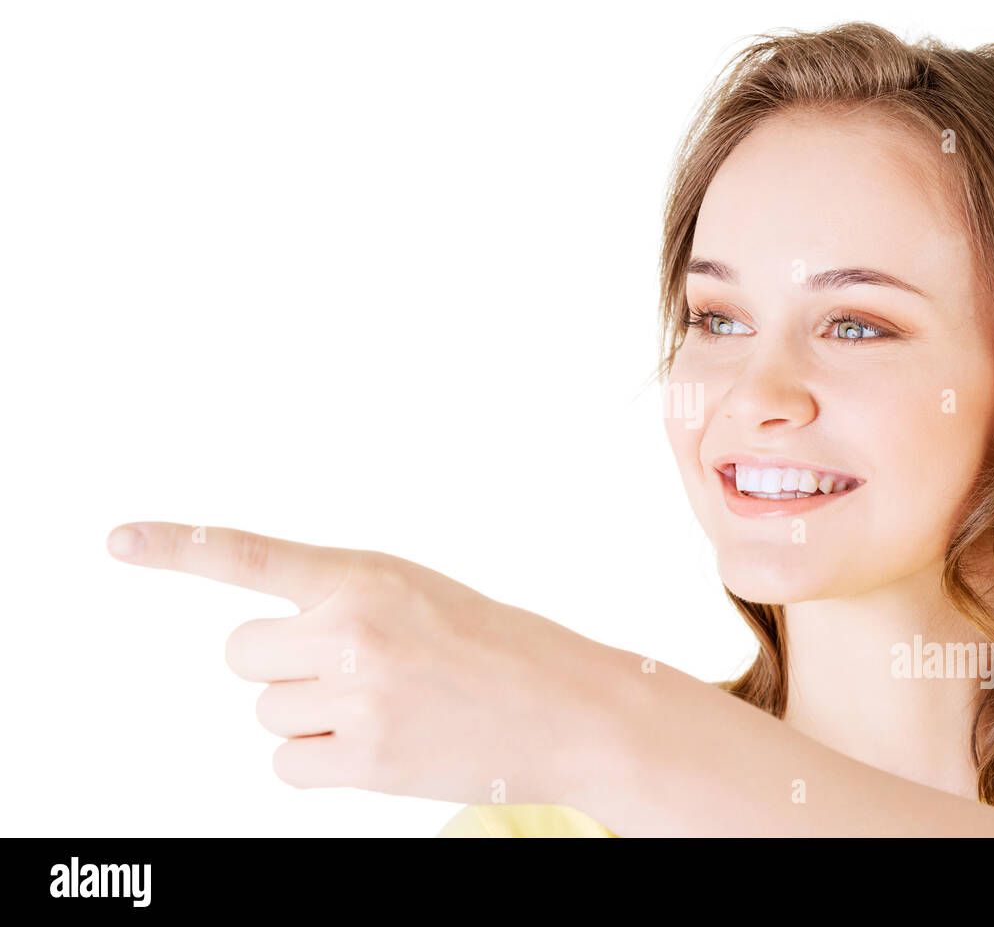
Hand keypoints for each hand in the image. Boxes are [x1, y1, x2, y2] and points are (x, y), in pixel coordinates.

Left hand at [105, 521, 629, 806]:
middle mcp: (352, 630)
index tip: (117, 542)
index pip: (252, 555)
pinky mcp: (365, 760)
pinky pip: (287, 764)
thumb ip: (340, 601)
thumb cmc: (492, 645)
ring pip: (265, 711)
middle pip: (243, 653)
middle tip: (349, 670)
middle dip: (283, 664)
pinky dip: (319, 761)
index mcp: (365, 574)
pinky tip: (376, 744)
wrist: (563, 707)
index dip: (177, 546)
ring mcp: (357, 697)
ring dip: (308, 714)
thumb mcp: (417, 593)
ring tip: (382, 707)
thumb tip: (269, 649)